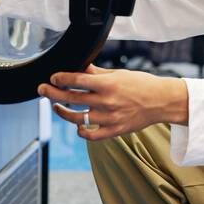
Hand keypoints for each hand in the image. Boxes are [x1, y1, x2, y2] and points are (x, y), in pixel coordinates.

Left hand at [36, 62, 188, 140]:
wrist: (161, 101)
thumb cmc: (141, 84)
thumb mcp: (118, 74)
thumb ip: (97, 73)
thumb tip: (79, 68)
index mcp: (107, 84)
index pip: (76, 80)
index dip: (61, 78)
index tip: (53, 77)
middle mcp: (106, 102)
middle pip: (71, 98)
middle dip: (52, 93)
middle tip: (42, 89)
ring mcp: (109, 118)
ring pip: (77, 118)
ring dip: (63, 112)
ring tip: (56, 107)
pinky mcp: (114, 131)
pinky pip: (91, 135)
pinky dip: (81, 131)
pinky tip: (77, 126)